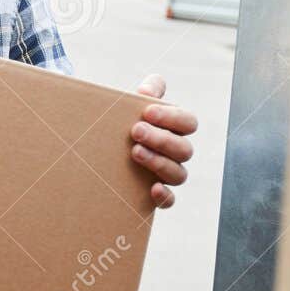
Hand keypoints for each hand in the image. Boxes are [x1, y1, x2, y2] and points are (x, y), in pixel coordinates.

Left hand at [130, 74, 196, 208]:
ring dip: (159, 162)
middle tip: (136, 131)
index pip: (188, 122)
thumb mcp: (132, 105)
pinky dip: (165, 196)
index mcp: (175, 129)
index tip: (147, 112)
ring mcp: (168, 174)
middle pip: (184, 149)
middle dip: (161, 139)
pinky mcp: (156, 195)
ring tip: (135, 152)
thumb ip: (146, 93)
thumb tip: (147, 90)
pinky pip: (170, 201)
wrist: (101, 151)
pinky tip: (153, 188)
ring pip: (179, 174)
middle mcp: (176, 153)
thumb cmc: (123, 124)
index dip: (172, 117)